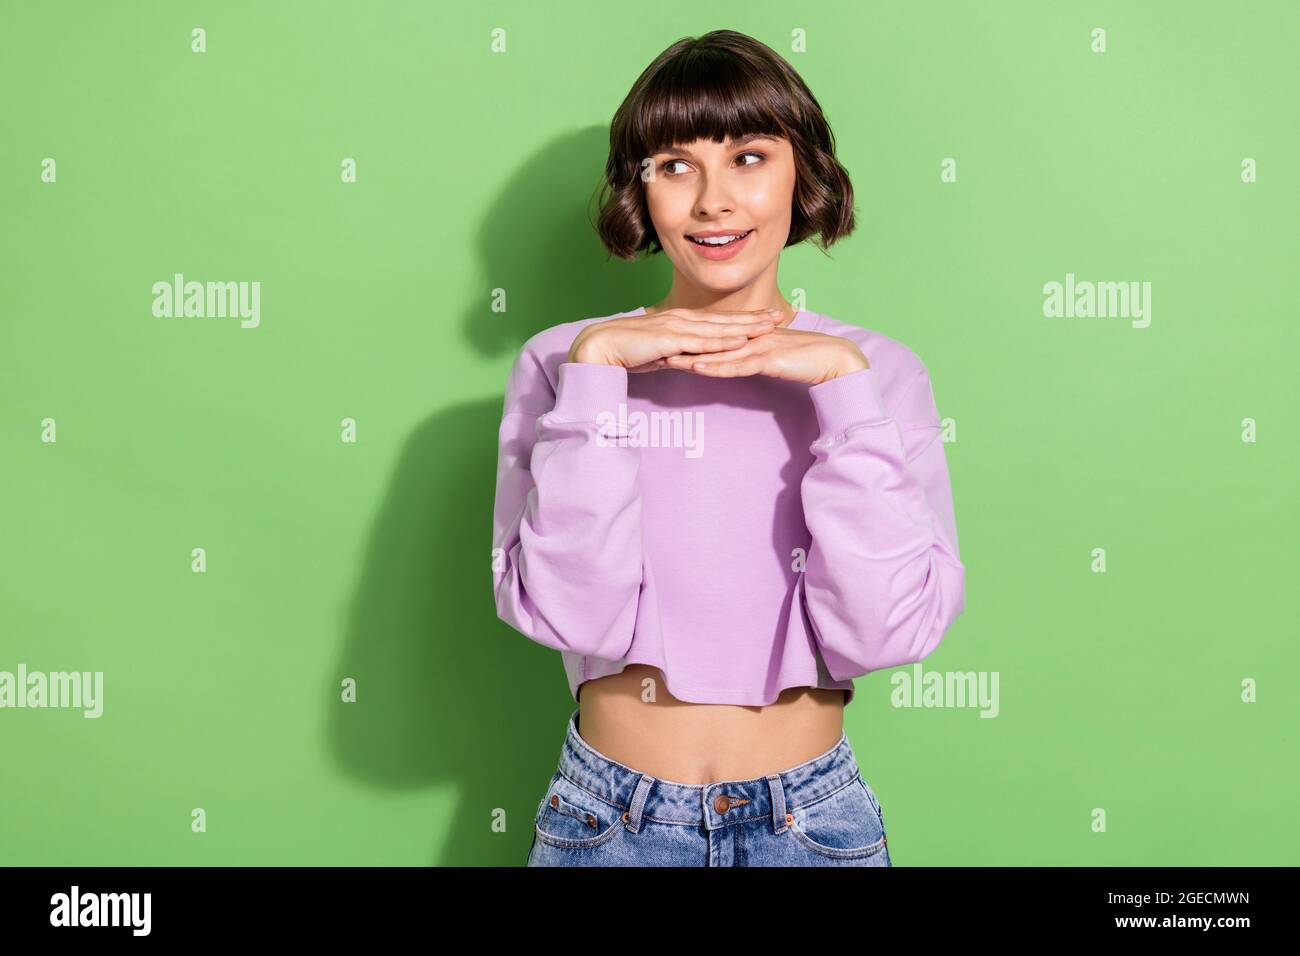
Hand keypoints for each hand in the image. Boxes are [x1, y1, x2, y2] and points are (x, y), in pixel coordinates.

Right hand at [568, 308, 779, 371]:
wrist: (600, 346)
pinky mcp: (670, 340)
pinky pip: (701, 343)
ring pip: (719, 329)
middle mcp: (682, 320)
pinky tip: (740, 343)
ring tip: (769, 328)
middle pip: (725, 320)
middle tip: (780, 317)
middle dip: (754, 318)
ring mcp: (677, 328)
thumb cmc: (626, 350)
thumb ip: (677, 354)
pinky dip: (723, 342)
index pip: (718, 319)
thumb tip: (689, 361)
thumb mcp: (659, 353)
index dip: (743, 318)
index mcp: (680, 321)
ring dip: (745, 328)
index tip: (765, 317)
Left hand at [662, 326, 869, 384]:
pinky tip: (698, 368)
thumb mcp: (776, 359)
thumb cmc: (809, 360)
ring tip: (667, 359)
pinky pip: (738, 365)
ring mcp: (760, 347)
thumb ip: (757, 359)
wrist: (836, 359)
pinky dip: (716, 366)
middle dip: (683, 346)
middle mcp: (752, 338)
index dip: (691, 340)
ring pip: (719, 352)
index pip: (716, 338)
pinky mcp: (769, 359)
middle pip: (711, 342)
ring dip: (692, 356)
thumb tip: (740, 364)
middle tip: (656, 348)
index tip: (667, 343)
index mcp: (752, 336)